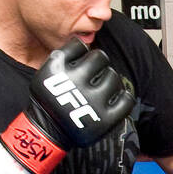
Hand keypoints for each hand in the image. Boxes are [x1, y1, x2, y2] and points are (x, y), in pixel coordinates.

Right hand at [0, 38, 132, 173]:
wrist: (48, 131)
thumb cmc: (49, 100)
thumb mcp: (45, 72)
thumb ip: (63, 57)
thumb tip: (86, 41)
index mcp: (58, 68)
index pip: (80, 45)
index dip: (82, 51)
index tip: (80, 59)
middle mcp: (76, 82)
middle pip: (101, 57)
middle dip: (98, 62)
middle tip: (94, 73)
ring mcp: (92, 101)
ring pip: (114, 76)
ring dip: (109, 79)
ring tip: (101, 87)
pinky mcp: (105, 118)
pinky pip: (126, 100)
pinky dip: (124, 96)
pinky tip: (116, 97)